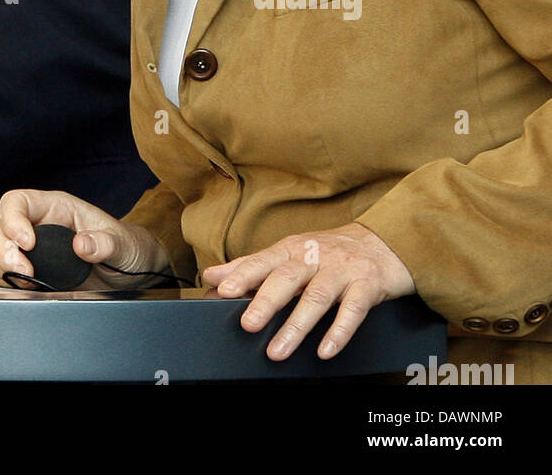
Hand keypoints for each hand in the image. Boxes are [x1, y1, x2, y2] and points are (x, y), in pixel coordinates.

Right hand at [0, 188, 168, 289]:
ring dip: (2, 267)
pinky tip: (27, 291)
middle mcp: (41, 226)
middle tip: (24, 271)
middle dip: (3, 250)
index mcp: (58, 208)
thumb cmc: (128, 249)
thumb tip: (83, 244)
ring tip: (27, 283)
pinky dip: (8, 283)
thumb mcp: (125, 245)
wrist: (133, 274)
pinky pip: (7, 274)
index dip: (14, 220)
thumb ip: (107, 243)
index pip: (19, 201)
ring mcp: (36, 250)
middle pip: (0, 227)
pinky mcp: (35, 274)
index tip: (27, 243)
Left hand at [201, 223, 414, 359]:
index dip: (241, 275)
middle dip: (265, 301)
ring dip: (296, 327)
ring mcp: (341, 271)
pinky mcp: (367, 285)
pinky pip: (353, 310)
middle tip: (247, 324)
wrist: (382, 243)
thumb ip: (252, 266)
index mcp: (292, 248)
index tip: (221, 290)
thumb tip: (212, 277)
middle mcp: (314, 256)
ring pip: (316, 298)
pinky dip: (338, 332)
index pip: (262, 261)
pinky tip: (325, 350)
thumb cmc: (329, 251)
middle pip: (287, 278)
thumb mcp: (289, 253)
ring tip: (277, 351)